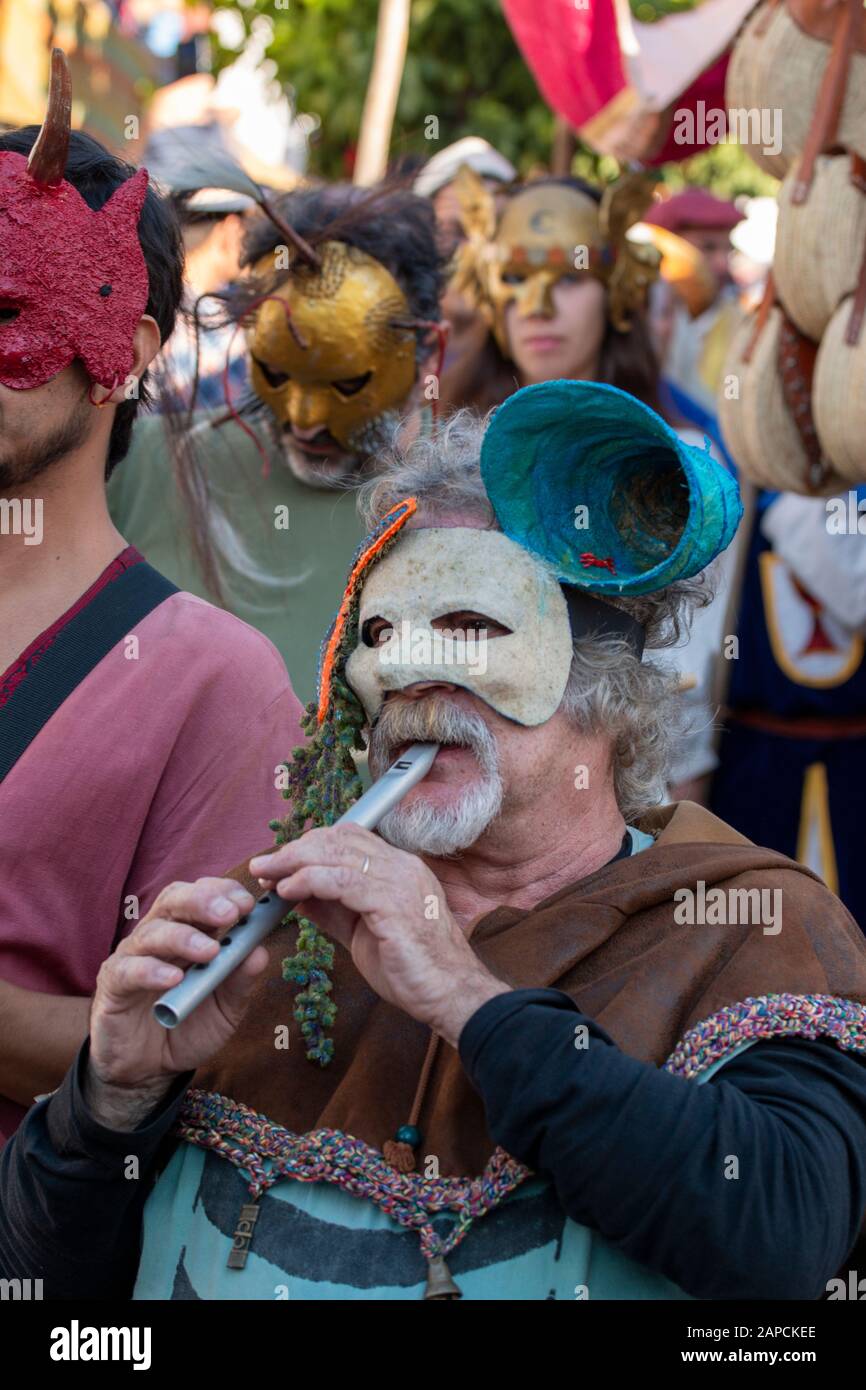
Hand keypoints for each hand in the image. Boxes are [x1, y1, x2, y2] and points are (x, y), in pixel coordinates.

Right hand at [88, 878, 263, 1104]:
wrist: (150, 1068)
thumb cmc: (190, 1026)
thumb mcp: (226, 1007)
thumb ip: (241, 980)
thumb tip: (260, 951)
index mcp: (190, 931)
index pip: (202, 894)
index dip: (224, 892)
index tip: (248, 904)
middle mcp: (160, 936)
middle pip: (174, 900)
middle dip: (203, 901)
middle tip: (230, 914)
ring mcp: (134, 957)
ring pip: (153, 932)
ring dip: (184, 938)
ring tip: (209, 951)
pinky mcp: (113, 984)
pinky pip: (129, 970)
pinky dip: (152, 971)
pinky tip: (173, 979)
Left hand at [249, 827, 509, 1046]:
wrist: (449, 995)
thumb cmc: (410, 969)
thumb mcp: (361, 931)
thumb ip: (333, 909)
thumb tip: (295, 893)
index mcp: (399, 868)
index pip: (349, 837)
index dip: (310, 844)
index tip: (279, 863)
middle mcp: (402, 866)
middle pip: (340, 839)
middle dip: (295, 849)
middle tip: (263, 866)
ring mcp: (401, 882)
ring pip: (339, 854)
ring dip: (295, 862)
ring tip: (268, 876)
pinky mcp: (395, 905)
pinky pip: (344, 881)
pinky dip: (311, 880)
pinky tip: (289, 891)